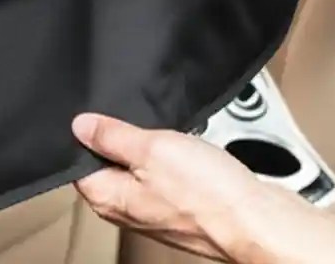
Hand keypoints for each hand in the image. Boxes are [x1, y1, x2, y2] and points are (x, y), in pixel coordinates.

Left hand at [71, 114, 313, 262]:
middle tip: (142, 123)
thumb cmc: (208, 194)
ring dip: (154, 148)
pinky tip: (189, 152)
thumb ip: (112, 136)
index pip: (78, 162)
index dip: (88, 133)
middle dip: (123, 139)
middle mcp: (127, 209)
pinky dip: (177, 159)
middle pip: (109, 164)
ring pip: (142, 168)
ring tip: (170, 138)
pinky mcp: (183, 206)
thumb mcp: (151, 148)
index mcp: (108, 198)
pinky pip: (169, 176)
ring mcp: (155, 209)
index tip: (103, 116)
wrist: (256, 219)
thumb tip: (80, 125)